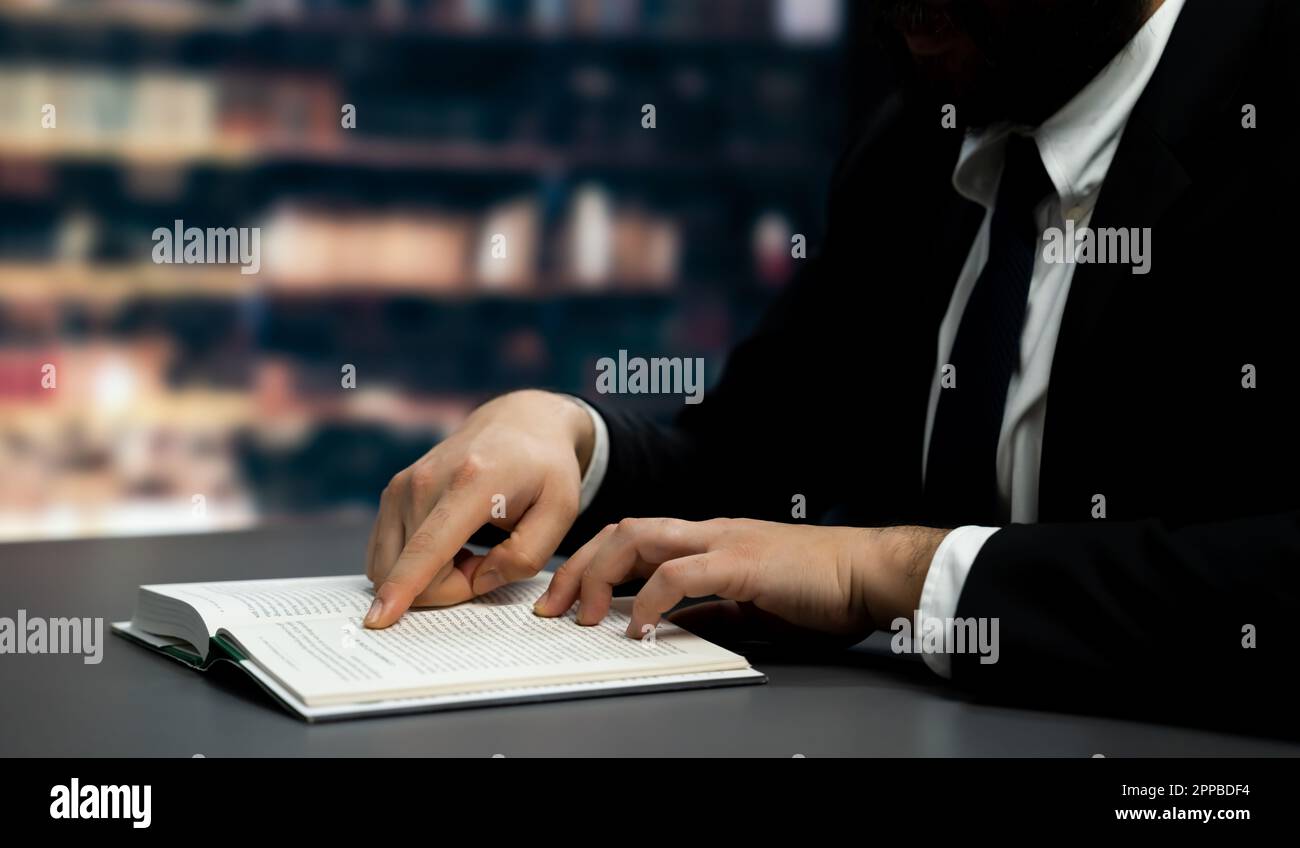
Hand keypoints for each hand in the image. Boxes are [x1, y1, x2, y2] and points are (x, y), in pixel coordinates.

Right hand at [364, 390, 594, 627]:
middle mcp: (424, 482)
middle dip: (451, 586)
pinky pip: (388, 555)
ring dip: (434, 577)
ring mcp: (401, 486)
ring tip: (474, 550)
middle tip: (491, 561)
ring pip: (394, 566)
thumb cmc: (545, 470)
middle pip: (411, 569)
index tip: (378, 619)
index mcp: (471, 483)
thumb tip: (480, 579)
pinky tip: (452, 546)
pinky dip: (418, 565)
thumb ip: (527, 555)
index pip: (429, 545)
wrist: (518, 424)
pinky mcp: (391, 494)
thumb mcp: (560, 512)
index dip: (404, 586)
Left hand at [533, 517, 949, 642]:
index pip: (633, 538)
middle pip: (622, 530)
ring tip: (585, 615)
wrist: (870, 573)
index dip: (591, 564)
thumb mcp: (747, 603)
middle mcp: (707, 531)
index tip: (564, 600)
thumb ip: (705, 609)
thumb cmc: (818, 588)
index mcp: (707, 539)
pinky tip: (636, 627)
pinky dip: (649, 598)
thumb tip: (664, 627)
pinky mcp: (742, 562)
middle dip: (578, 567)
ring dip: (601, 575)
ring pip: (640, 538)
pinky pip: (682, 573)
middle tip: (552, 608)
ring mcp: (723, 542)